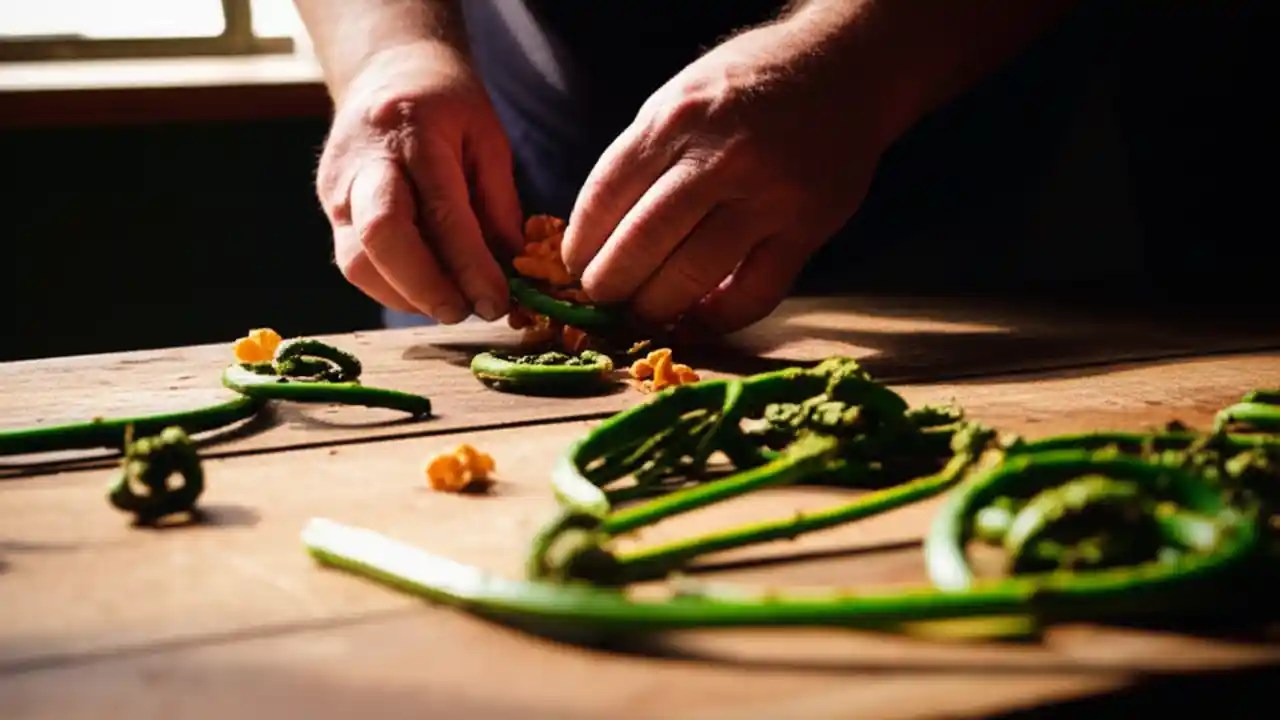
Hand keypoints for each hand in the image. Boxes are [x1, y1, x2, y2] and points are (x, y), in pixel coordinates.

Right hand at [315, 42, 522, 323]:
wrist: (388, 70)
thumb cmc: (448, 105)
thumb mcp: (489, 139)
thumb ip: (499, 204)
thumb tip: (510, 270)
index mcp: (413, 131)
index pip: (440, 211)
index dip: (468, 265)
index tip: (496, 301)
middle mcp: (364, 159)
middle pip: (381, 236)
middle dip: (425, 287)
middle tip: (464, 313)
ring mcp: (337, 185)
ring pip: (357, 261)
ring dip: (407, 296)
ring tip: (450, 305)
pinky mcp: (327, 206)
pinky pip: (354, 261)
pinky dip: (391, 287)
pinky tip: (424, 291)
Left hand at [561, 21, 892, 333]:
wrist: (845, 67)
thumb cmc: (750, 85)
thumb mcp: (682, 97)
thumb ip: (644, 157)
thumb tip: (600, 236)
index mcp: (676, 119)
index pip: (605, 197)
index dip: (581, 245)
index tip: (575, 266)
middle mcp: (719, 156)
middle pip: (640, 244)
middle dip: (609, 285)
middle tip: (604, 299)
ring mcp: (767, 195)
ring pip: (691, 276)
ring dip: (655, 308)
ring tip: (644, 312)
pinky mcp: (807, 227)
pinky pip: (754, 294)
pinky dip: (718, 319)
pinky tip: (698, 319)